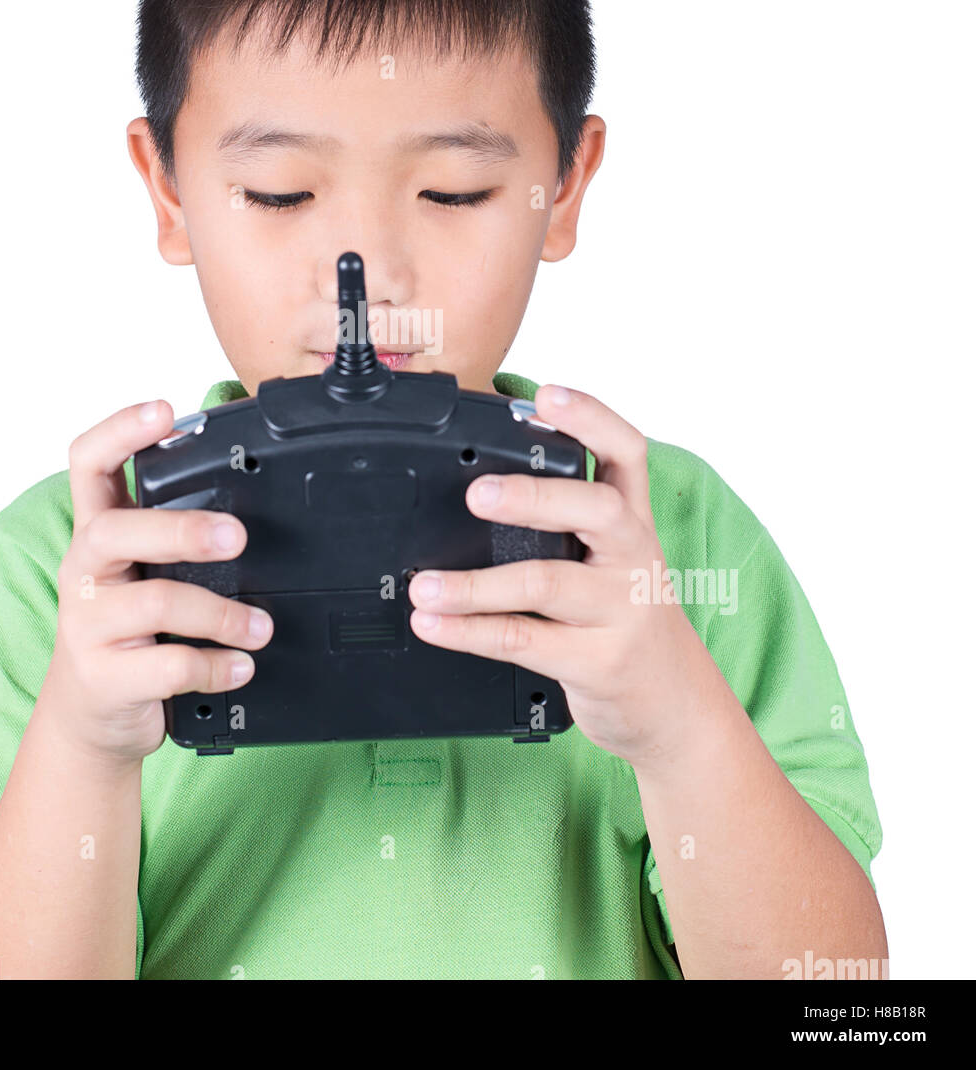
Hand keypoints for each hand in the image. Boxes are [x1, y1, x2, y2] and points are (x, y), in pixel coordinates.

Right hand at [38, 399, 270, 767]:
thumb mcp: (138, 575)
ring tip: (261, 626)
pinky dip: (217, 666)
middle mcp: (83, 571)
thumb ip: (172, 538)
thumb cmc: (129, 634)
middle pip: (117, 531)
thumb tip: (247, 508)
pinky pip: (170, 667)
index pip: (88, 464)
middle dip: (181, 528)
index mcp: (96, 534)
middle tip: (237, 536)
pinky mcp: (105, 678)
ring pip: (156, 602)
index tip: (163, 409)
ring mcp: (87, 626)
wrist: (90, 720)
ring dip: (222, 613)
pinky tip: (241, 666)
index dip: (120, 430)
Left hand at [405, 383, 720, 772]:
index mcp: (634, 523)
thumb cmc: (630, 622)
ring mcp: (618, 611)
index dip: (590, 417)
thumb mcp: (616, 561)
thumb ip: (570, 523)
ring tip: (423, 585)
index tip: (547, 393)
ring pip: (545, 582)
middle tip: (476, 495)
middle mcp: (632, 558)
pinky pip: (524, 640)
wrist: (675, 705)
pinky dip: (469, 632)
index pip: (627, 453)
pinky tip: (434, 624)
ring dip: (474, 585)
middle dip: (534, 496)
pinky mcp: (598, 661)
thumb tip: (490, 480)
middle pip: (594, 508)